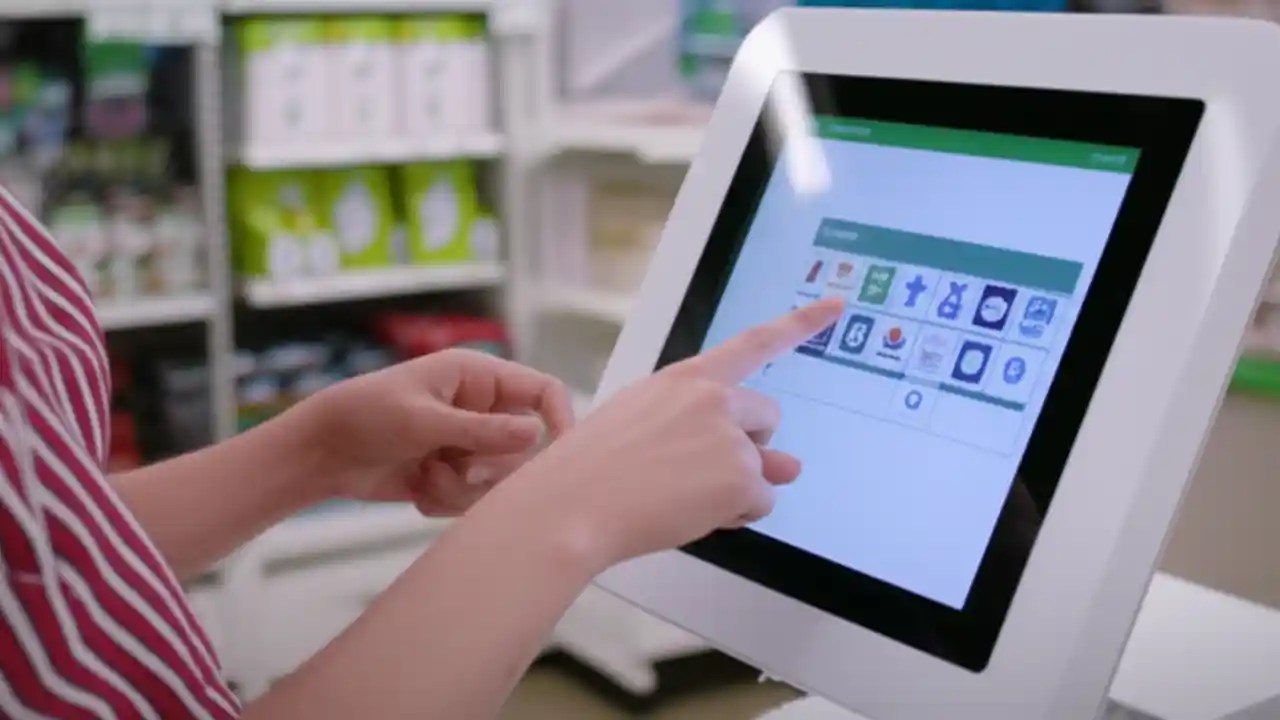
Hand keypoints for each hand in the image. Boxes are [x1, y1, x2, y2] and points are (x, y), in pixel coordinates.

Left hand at [300, 349, 574, 515]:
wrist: (320, 453)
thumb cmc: (365, 416)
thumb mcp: (423, 420)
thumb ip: (481, 430)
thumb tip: (536, 433)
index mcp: (479, 377)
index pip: (542, 391)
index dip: (559, 419)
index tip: (559, 456)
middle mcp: (481, 409)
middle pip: (525, 447)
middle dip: (492, 467)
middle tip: (461, 469)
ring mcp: (468, 444)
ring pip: (498, 480)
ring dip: (462, 488)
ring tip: (425, 475)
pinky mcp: (453, 475)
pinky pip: (473, 500)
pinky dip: (446, 500)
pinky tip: (416, 489)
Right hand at [491, 298, 843, 570]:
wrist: (571, 505)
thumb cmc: (594, 469)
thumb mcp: (650, 433)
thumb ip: (717, 437)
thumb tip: (792, 465)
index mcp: (686, 377)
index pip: (754, 343)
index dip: (800, 324)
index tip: (837, 306)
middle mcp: (714, 397)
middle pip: (766, 418)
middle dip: (747, 445)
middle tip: (695, 472)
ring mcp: (730, 435)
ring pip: (763, 466)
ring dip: (736, 485)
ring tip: (678, 494)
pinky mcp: (741, 475)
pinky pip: (760, 503)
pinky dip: (735, 516)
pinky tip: (688, 513)